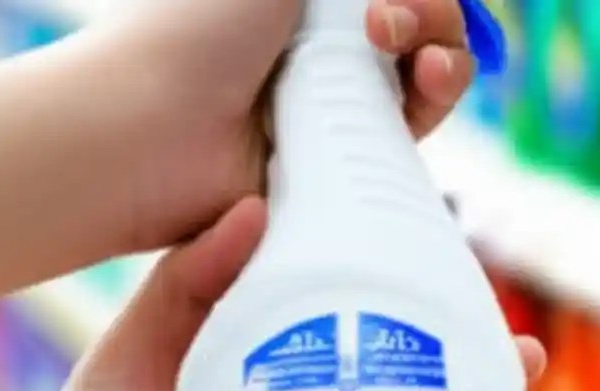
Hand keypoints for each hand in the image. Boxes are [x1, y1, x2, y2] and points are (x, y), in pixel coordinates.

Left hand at [117, 0, 474, 249]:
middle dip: (434, 16)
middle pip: (423, 29)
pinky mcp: (347, 165)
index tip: (392, 0)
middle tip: (391, 23)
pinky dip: (431, 106)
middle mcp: (325, 48)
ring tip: (424, 66)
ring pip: (430, 81)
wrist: (153, 129)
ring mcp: (338, 107)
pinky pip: (412, 137)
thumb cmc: (194, 29)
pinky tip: (422, 87)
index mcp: (305, 1)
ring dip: (447, 60)